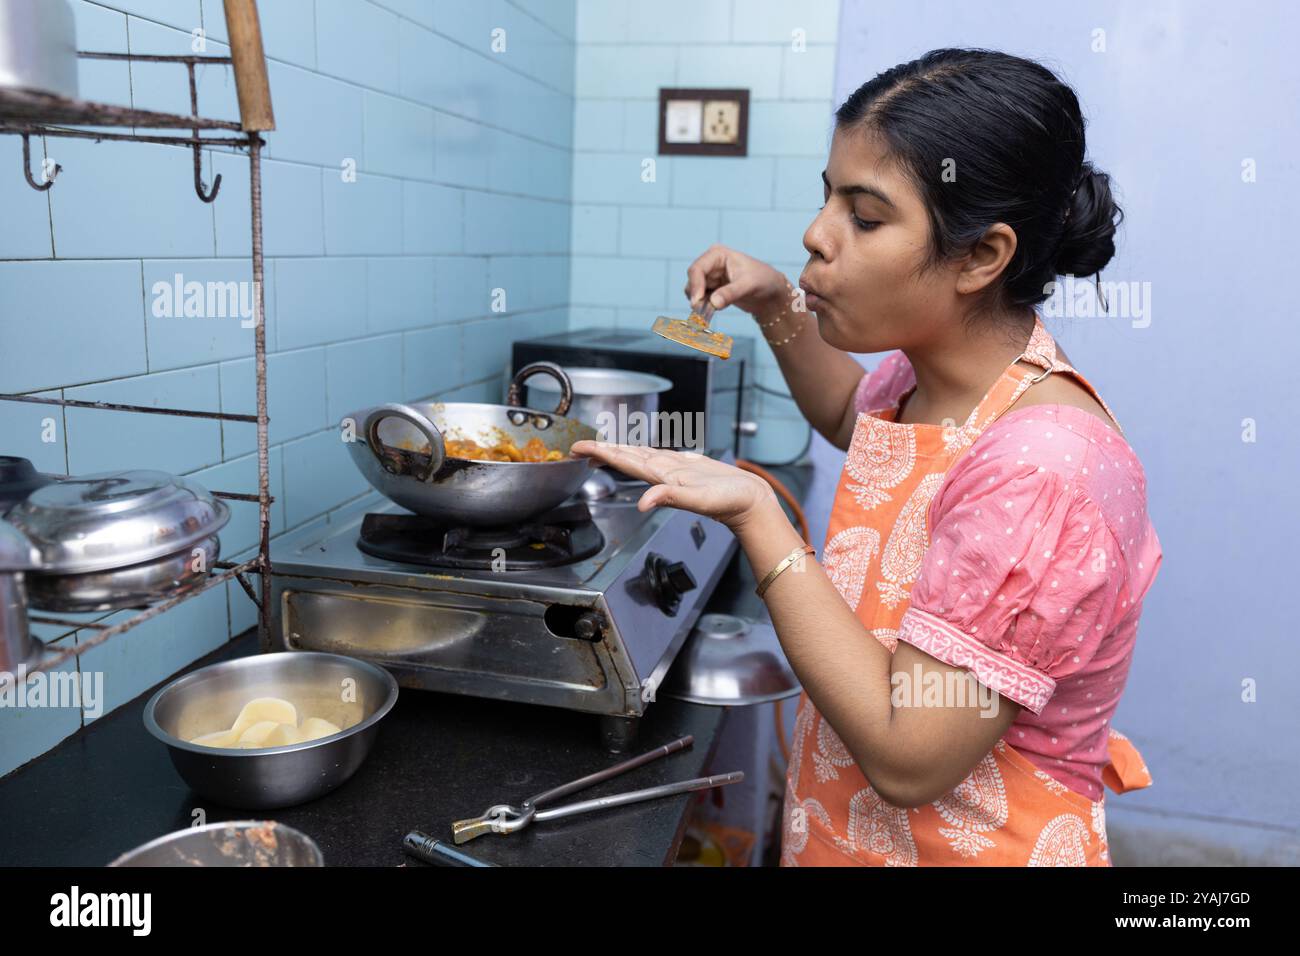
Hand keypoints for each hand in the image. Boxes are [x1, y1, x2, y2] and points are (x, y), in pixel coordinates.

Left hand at [569, 441, 775, 532]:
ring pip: (640, 457)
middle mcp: (664, 474)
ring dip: (618, 451)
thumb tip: (643, 503)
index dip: (599, 454)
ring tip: (599, 448)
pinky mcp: (689, 468)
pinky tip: (639, 452)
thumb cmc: (730, 503)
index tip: (577, 449)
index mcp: (661, 478)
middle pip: (625, 459)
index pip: (623, 462)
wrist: (752, 504)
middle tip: (577, 447)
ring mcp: (675, 471)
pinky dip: (644, 452)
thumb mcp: (700, 500)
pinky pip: (659, 457)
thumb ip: (670, 498)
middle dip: (600, 452)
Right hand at [683, 244, 790, 319]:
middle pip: (693, 280)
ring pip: (694, 291)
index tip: (697, 302)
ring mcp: (710, 277)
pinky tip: (709, 315)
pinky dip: (703, 308)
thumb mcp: (748, 285)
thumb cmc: (763, 281)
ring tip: (706, 315)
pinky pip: (700, 300)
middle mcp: (711, 264)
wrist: (771, 293)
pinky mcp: (712, 290)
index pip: (697, 269)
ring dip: (698, 304)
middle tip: (700, 313)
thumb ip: (730, 293)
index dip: (695, 285)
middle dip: (695, 296)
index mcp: (718, 255)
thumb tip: (713, 303)